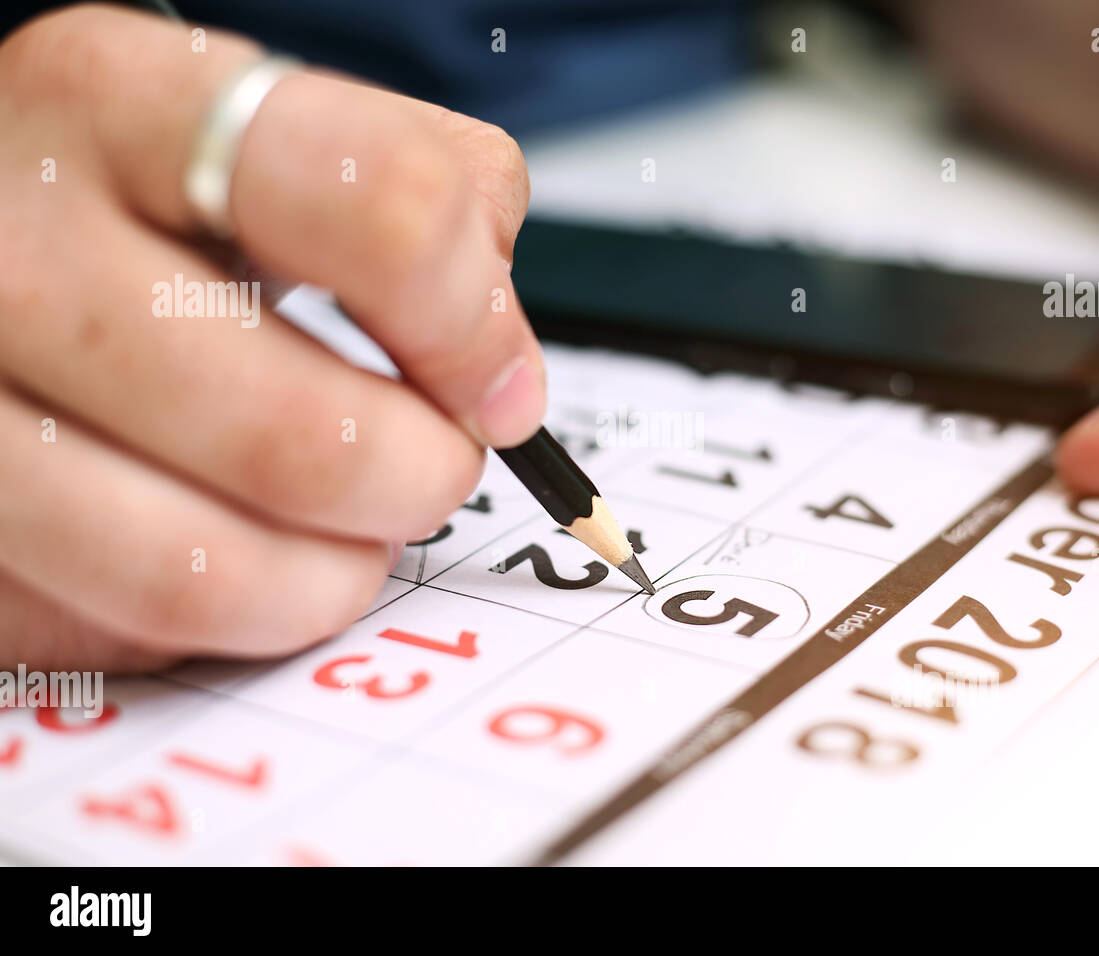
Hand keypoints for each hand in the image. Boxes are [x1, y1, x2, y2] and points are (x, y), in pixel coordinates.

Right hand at [0, 5, 544, 669]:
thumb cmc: (142, 194)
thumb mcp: (277, 130)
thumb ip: (431, 198)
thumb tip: (499, 369)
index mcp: (126, 107)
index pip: (380, 211)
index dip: (471, 324)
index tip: (495, 382)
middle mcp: (13, 253)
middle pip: (302, 439)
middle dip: (420, 479)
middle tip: (429, 465)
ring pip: (205, 574)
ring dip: (331, 575)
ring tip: (348, 527)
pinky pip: (131, 631)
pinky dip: (228, 613)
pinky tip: (236, 541)